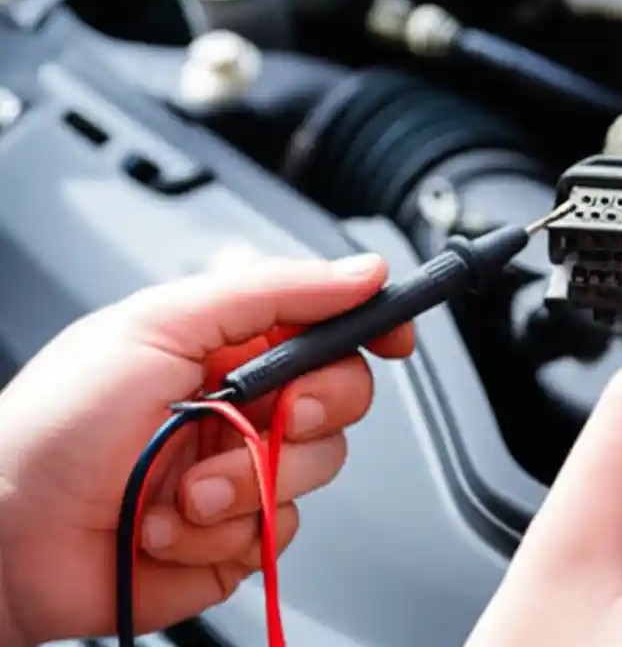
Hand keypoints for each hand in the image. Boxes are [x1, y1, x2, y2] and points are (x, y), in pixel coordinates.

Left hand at [0, 255, 412, 643]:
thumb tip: (360, 271)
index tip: (394, 338)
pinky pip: (282, 530)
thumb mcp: (160, 324)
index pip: (328, 323)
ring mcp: (245, 472)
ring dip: (248, 480)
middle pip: (343, 394)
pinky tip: (168, 524)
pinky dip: (224, 530)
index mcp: (229, 344)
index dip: (372, 326)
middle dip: (313, 407)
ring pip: (319, 467)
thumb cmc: (55, 424)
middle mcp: (245, 405)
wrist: (5, 538)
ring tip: (180, 487)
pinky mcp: (240, 535)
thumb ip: (272, 290)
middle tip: (270, 415)